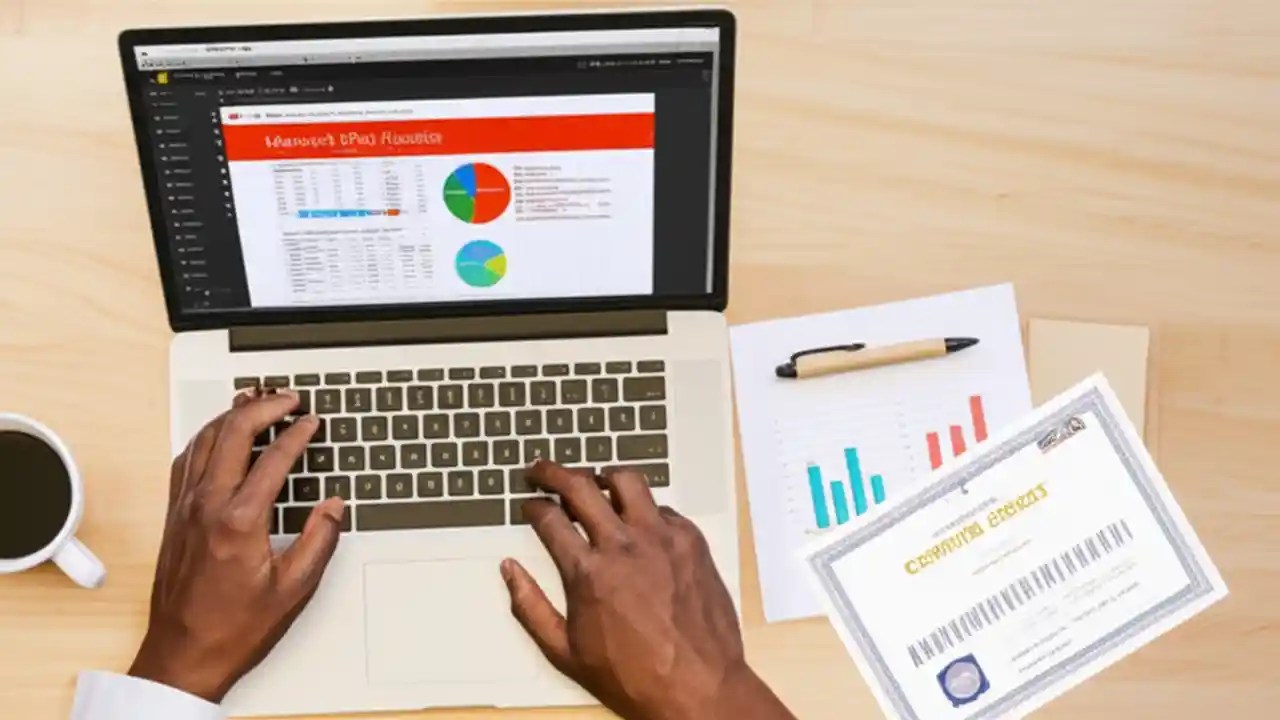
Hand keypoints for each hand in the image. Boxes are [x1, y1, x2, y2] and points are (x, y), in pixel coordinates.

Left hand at [128, 389, 344, 701]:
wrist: (184, 654)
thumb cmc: (233, 628)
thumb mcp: (295, 588)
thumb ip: (319, 540)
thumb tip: (333, 506)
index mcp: (240, 521)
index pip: (273, 457)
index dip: (297, 433)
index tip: (312, 422)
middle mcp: (207, 506)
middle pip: (232, 433)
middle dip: (264, 407)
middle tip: (288, 399)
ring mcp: (185, 508)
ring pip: (204, 440)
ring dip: (231, 415)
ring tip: (255, 400)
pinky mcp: (174, 516)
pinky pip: (186, 460)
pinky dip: (205, 437)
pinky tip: (217, 435)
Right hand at [501, 461, 794, 719]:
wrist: (699, 687)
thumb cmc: (633, 676)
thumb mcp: (565, 652)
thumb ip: (530, 606)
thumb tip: (509, 570)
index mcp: (588, 572)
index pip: (550, 518)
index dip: (533, 504)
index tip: (530, 502)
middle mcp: (624, 546)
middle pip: (580, 486)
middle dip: (553, 472)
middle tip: (542, 470)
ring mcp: (662, 538)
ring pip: (627, 480)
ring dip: (603, 478)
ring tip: (593, 484)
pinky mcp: (691, 541)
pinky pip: (663, 508)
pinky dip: (644, 508)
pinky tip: (638, 523)